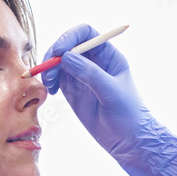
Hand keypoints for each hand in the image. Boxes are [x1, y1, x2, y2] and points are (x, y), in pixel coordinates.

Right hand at [41, 24, 176, 175]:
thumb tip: (66, 57)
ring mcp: (83, 76)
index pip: (86, 34)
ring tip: (50, 84)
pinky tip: (53, 91)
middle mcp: (94, 62)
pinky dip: (50, 80)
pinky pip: (57, 78)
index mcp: (109, 56)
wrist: (129, 142)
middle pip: (68, 45)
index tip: (58, 50)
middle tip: (47, 69)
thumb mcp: (111, 92)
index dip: (70, 37)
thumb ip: (90, 74)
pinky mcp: (74, 91)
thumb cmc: (129, 115)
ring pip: (59, 61)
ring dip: (50, 68)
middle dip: (55, 53)